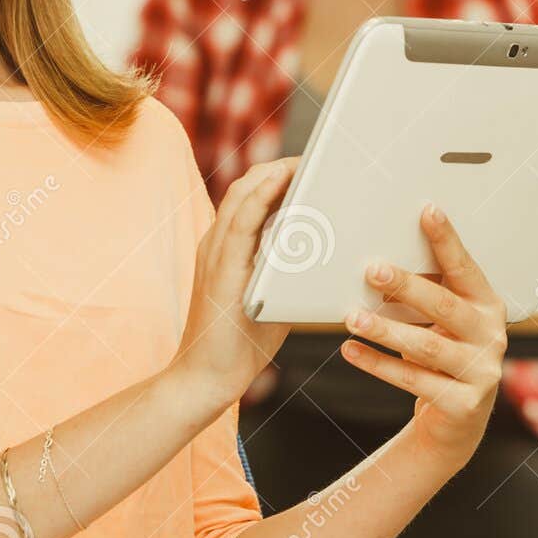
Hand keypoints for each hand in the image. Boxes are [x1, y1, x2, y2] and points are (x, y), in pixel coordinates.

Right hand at [171, 158, 296, 401]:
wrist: (207, 379)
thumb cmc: (242, 343)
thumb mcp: (272, 296)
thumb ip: (291, 272)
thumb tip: (330, 257)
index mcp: (228, 246)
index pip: (251, 195)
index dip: (279, 175)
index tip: (310, 165)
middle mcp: (218, 242)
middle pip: (247, 186)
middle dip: (282, 167)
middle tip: (317, 158)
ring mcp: (216, 254)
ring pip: (242, 197)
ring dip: (275, 174)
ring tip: (306, 161)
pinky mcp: (220, 270)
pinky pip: (240, 224)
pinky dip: (260, 198)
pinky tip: (280, 183)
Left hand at [339, 205, 507, 470]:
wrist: (458, 420)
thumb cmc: (444, 353)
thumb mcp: (443, 321)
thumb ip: (428, 293)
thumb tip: (381, 261)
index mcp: (488, 305)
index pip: (465, 268)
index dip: (447, 240)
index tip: (427, 211)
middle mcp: (491, 335)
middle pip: (445, 305)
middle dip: (407, 286)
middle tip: (373, 270)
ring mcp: (481, 372)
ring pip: (426, 346)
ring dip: (385, 329)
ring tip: (352, 316)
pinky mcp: (462, 404)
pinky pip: (413, 380)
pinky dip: (378, 364)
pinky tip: (351, 350)